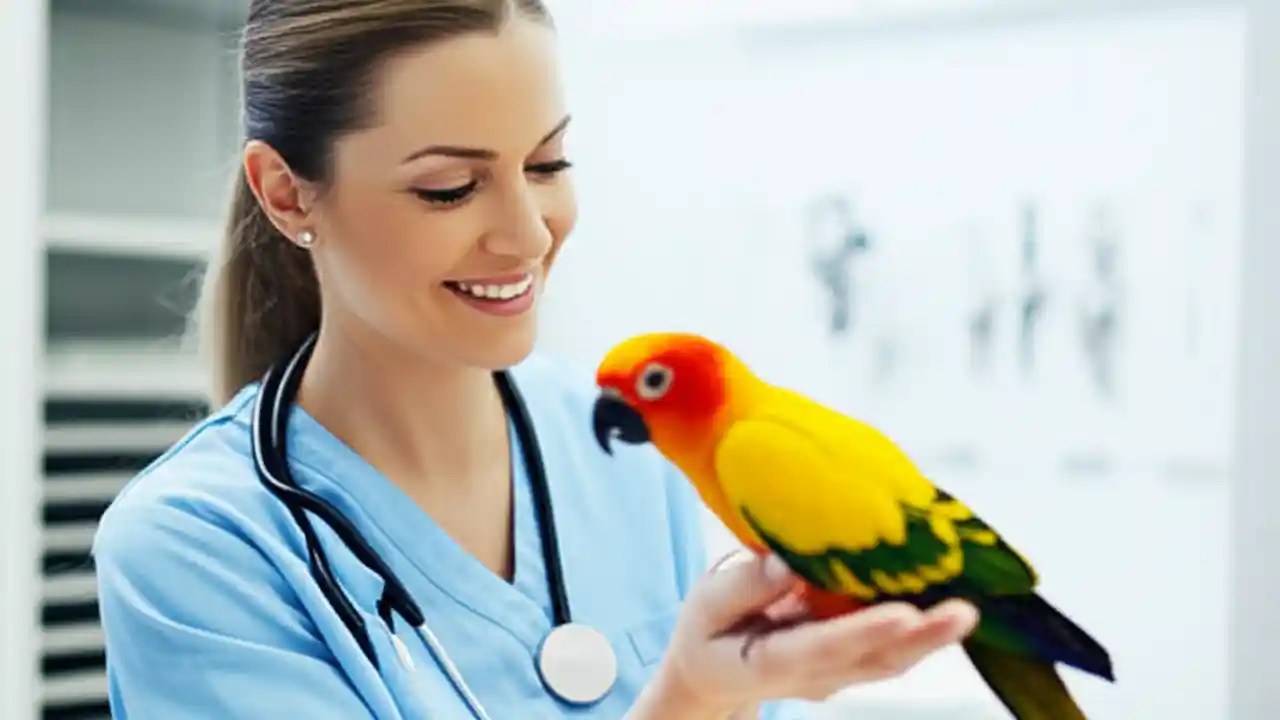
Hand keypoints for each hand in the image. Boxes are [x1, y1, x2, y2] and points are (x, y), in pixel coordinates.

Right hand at [636, 551, 978, 717]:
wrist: (712, 674)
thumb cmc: (708, 632)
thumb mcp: (706, 603)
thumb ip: (746, 584)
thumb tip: (790, 559)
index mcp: (768, 663)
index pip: (821, 648)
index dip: (863, 632)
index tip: (902, 614)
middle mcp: (813, 675)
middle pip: (873, 660)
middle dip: (921, 637)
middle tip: (962, 613)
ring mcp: (837, 672)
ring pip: (891, 659)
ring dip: (932, 637)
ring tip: (967, 610)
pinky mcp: (852, 657)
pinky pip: (891, 646)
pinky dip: (922, 627)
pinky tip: (947, 600)